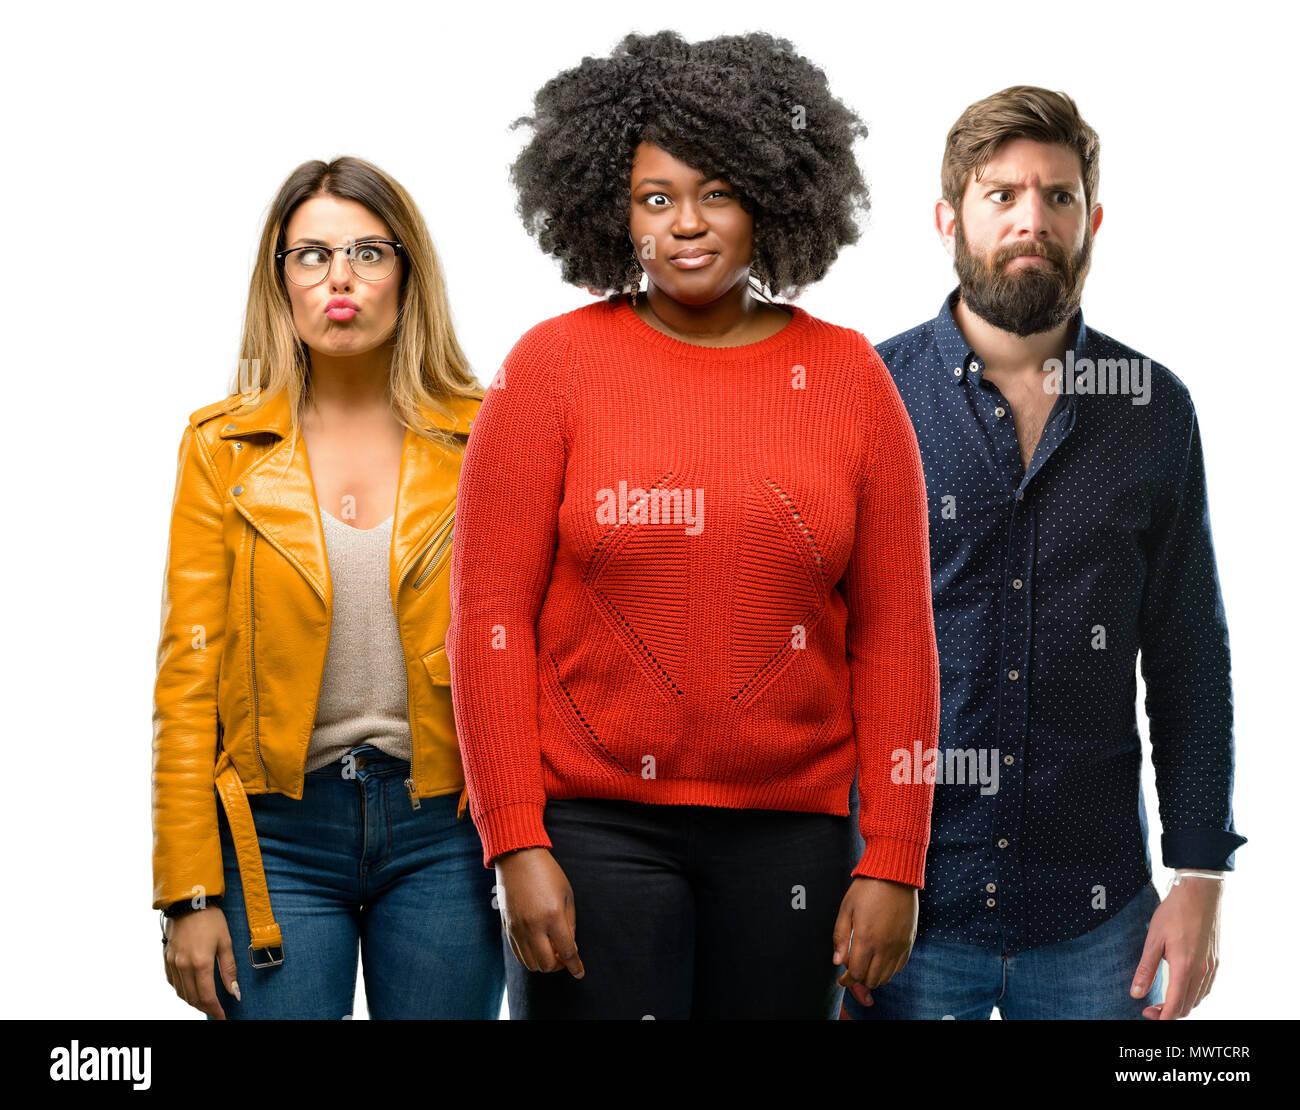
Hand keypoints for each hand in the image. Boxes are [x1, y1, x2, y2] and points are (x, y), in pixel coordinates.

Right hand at [162, 906, 238, 1018]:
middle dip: (205, 1008)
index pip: (207, 997)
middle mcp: (184, 966)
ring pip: (181, 993)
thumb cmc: (211, 919)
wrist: (189, 902)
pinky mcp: (166, 958)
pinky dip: (181, 990)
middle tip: (216, 1010)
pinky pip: (172, 982)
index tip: (223, 1017)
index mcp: (201, 963)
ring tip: (205, 1002)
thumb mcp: (226, 942)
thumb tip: (234, 992)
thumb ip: (229, 969)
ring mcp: (173, 963)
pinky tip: (190, 988)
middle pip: (193, 998)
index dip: (215, 1011)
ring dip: (193, 1001)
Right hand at [495, 848, 584, 978]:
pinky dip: (529, 957)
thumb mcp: (567, 895)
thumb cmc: (547, 873)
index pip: (567, 951)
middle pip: (547, 964)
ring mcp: (518, 928)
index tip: (580, 973)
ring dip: (544, 963)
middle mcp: (534, 926)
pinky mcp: (507, 927)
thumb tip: (570, 948)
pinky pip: (518, 954)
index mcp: (553, 916)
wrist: (518, 858)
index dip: (575, 966)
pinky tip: (537, 948)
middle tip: (565, 958)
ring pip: (531, 963)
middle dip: (559, 966)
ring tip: (551, 952)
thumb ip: (570, 924)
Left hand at [832, 876, 917, 1007]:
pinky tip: (881, 959)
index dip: (847, 980)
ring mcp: (899, 945)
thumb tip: (836, 961)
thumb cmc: (867, 889)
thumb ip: (840, 937)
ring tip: (866, 965)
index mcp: (866, 939)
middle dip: (860, 980)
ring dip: (875, 976)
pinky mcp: (909, 941)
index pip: (856, 974)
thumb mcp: (846, 909)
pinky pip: (900, 966)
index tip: (841, 979)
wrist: (894, 875)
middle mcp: (885, 947)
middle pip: (872, 980)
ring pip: (887, 976)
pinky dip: (889, 969)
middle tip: (852, 971)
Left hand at [1131, 876, 1221, 1019]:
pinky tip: (1183, 989)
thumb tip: (1136, 993)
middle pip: (1188, 1006)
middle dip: (1170, 1013)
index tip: (1147, 1015)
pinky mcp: (1216, 960)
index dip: (1162, 1017)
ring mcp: (1212, 966)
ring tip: (1164, 1001)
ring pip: (1199, 998)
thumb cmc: (1173, 913)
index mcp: (1185, 967)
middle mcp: (1202, 971)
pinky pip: (1207, 987)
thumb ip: (1146, 969)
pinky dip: (1194, 995)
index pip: (1175, 1005)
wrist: (1199, 894)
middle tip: (1151, 1008)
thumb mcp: (1153, 939)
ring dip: (1183, 1005)